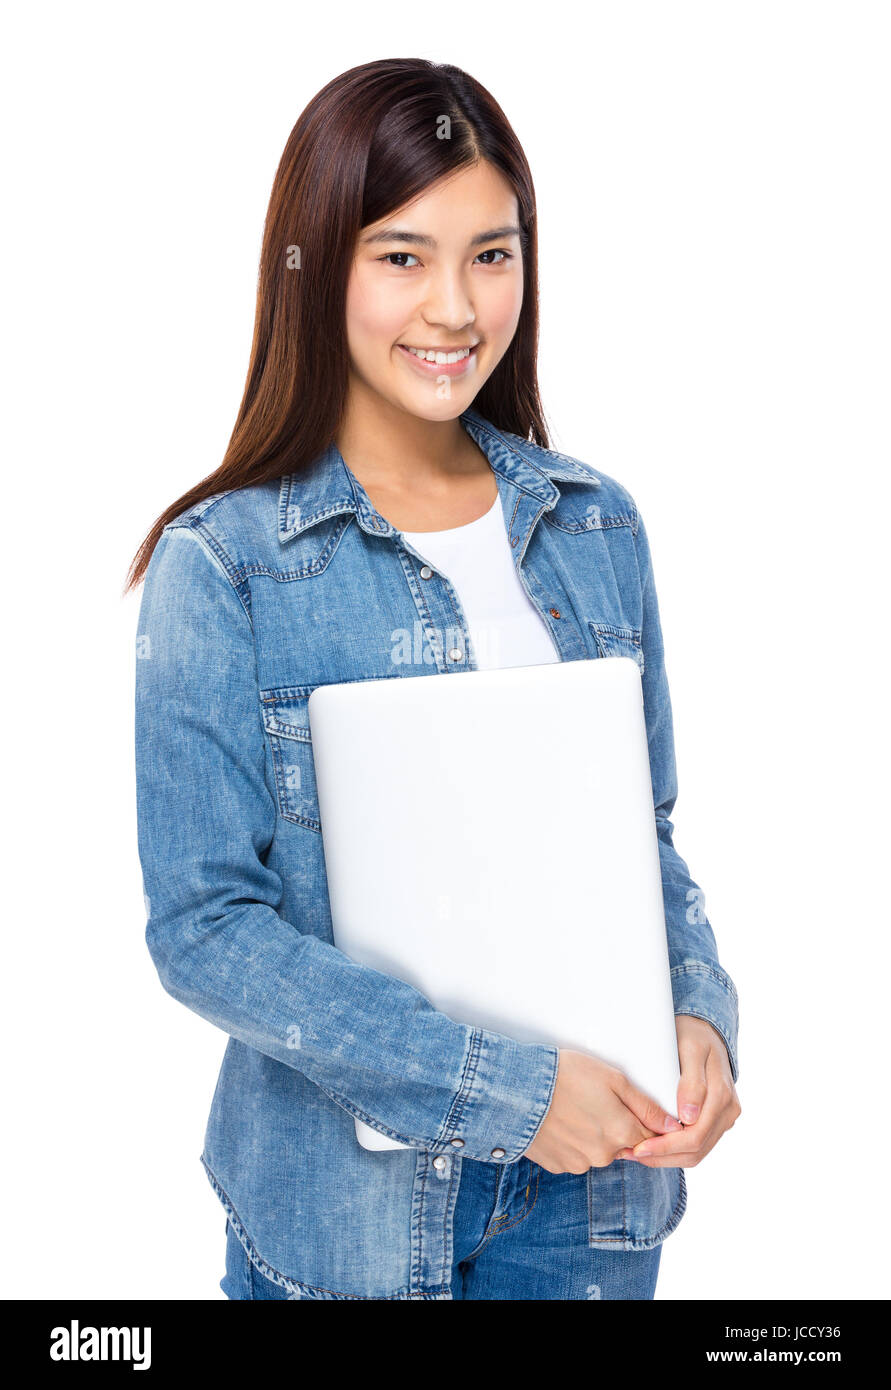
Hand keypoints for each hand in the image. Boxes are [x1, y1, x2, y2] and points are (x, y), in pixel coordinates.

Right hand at [524, 1049, 685, 1173]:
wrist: (516, 1089)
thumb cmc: (566, 1075)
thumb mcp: (613, 1079)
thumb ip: (645, 1106)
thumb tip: (673, 1127)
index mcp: (622, 1132)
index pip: (649, 1136)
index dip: (641, 1119)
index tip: (625, 1104)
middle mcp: (605, 1155)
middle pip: (623, 1144)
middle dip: (615, 1125)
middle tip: (594, 1099)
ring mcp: (580, 1163)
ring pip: (598, 1151)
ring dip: (593, 1134)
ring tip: (573, 1107)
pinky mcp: (559, 1166)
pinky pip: (575, 1156)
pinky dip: (572, 1142)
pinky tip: (560, 1120)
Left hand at [615, 1015, 740, 1166]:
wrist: (706, 1031)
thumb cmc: (693, 1036)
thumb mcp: (690, 1050)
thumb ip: (692, 1083)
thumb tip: (689, 1118)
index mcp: (722, 1097)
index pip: (694, 1137)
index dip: (665, 1147)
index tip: (638, 1147)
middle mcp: (727, 1112)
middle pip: (695, 1151)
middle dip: (661, 1157)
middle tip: (629, 1154)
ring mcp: (724, 1118)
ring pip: (696, 1154)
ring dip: (665, 1159)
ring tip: (635, 1154)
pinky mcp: (717, 1121)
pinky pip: (697, 1145)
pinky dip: (674, 1151)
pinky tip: (651, 1147)